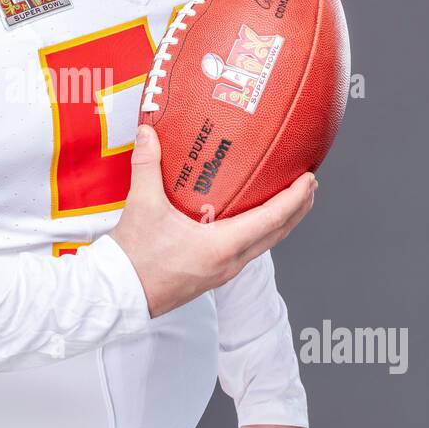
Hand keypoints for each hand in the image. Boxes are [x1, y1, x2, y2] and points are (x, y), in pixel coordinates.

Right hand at [108, 123, 316, 317]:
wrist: (119, 295)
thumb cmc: (134, 257)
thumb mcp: (142, 205)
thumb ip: (147, 165)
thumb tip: (148, 132)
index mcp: (222, 245)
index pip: (272, 219)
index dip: (295, 198)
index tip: (309, 179)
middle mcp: (229, 262)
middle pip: (277, 234)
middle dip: (298, 209)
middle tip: (309, 186)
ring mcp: (222, 272)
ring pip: (264, 245)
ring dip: (281, 223)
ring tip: (289, 202)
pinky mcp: (212, 276)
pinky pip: (247, 251)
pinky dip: (260, 233)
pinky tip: (250, 221)